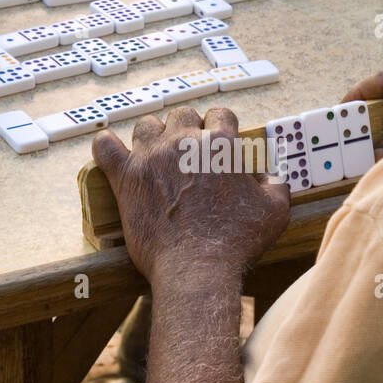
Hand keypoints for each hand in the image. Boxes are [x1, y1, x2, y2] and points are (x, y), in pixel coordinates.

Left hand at [92, 108, 289, 281]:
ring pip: (146, 125)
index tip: (217, 145)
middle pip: (182, 115)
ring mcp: (152, 157)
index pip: (220, 114)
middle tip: (188, 154)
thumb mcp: (275, 212)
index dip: (220, 127)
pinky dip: (107, 146)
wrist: (197, 268)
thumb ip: (276, 186)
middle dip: (187, 130)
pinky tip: (113, 152)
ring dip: (153, 137)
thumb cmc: (237, 242)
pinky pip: (106, 147)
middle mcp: (184, 142)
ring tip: (157, 156)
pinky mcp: (126, 177)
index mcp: (221, 144)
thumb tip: (271, 178)